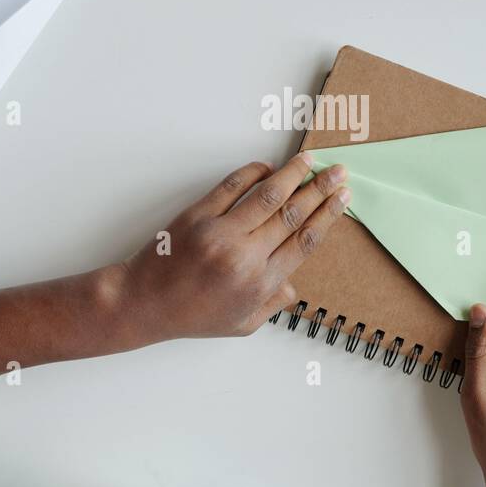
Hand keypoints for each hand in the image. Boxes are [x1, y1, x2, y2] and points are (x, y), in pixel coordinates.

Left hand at [117, 153, 349, 344]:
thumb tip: (292, 284)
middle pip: (293, 214)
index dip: (328, 216)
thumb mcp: (241, 324)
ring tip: (309, 161)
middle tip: (337, 172)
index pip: (304, 240)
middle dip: (320, 190)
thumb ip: (272, 304)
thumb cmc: (191, 316)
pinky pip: (231, 187)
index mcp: (260, 283)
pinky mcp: (198, 216)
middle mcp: (245, 256)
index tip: (342, 198)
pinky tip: (268, 167)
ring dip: (293, 174)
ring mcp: (220, 233)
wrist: (143, 304)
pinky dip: (253, 173)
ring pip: (268, 196)